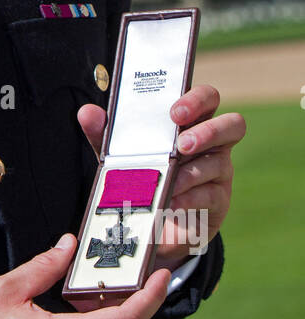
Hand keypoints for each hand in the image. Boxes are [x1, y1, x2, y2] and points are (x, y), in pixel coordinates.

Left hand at [76, 84, 245, 269]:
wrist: (154, 220)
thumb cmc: (144, 174)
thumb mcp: (122, 154)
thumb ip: (106, 134)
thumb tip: (87, 113)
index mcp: (192, 122)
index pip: (207, 98)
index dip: (196, 100)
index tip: (175, 112)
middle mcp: (212, 142)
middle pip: (232, 124)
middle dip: (208, 132)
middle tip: (182, 145)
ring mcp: (219, 171)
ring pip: (219, 163)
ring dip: (191, 172)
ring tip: (168, 180)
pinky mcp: (218, 201)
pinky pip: (211, 196)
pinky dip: (188, 199)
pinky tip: (170, 203)